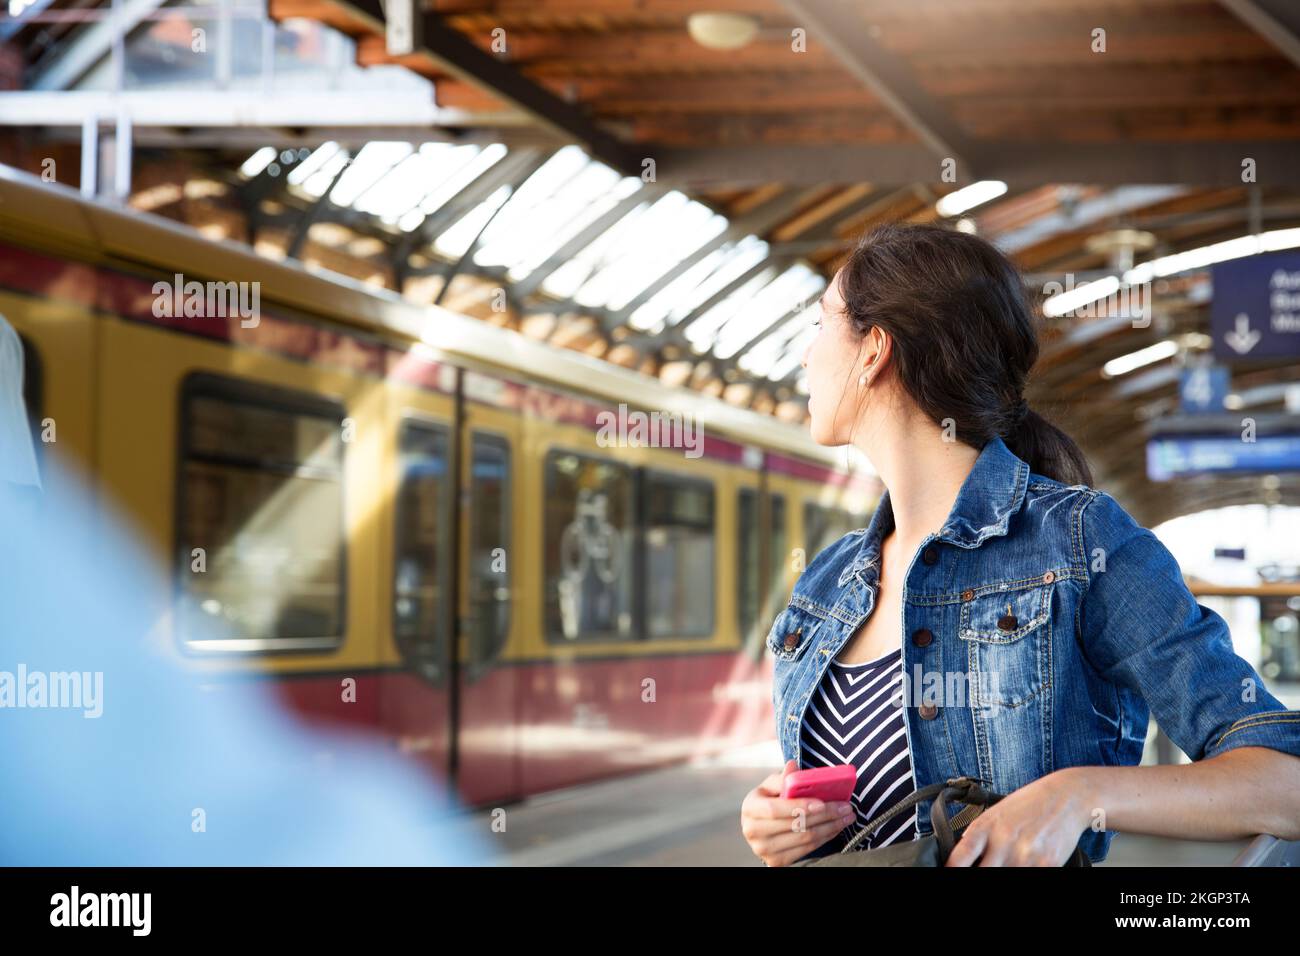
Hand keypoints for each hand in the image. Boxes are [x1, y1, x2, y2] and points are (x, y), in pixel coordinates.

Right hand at [741, 760, 856, 866]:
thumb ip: (782, 777)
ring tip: (846, 817)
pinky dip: (825, 838)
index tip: (821, 803)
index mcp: (750, 808)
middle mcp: (754, 831)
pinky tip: (835, 828)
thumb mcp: (770, 786)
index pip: (774, 809)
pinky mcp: (776, 862)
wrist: (759, 827)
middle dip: (825, 816)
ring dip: (830, 827)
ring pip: (805, 839)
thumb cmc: (766, 801)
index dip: (799, 806)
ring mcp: (764, 850)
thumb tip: (793, 766)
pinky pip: (807, 850)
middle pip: (795, 825)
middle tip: (845, 807)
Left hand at [944, 769, 1094, 865]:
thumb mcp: (997, 813)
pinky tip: (1025, 863)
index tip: (949, 872)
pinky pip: (1030, 878)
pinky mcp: (1047, 865)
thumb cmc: (1029, 804)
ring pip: (1005, 878)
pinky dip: (1025, 873)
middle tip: (989, 865)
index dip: (952, 868)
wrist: (1066, 797)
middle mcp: (1003, 842)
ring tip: (1010, 861)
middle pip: (983, 873)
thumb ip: (979, 835)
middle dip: (982, 873)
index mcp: (987, 826)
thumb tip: (960, 858)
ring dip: (1005, 872)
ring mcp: (1025, 855)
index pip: (961, 855)